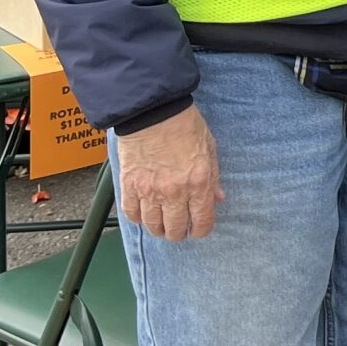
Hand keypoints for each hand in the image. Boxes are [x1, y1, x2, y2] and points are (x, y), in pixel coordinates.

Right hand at [115, 104, 223, 242]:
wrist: (153, 112)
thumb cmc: (185, 126)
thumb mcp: (209, 150)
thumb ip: (213, 178)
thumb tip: (217, 199)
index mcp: (199, 183)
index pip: (202, 221)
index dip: (202, 230)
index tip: (199, 229)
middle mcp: (174, 192)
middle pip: (176, 229)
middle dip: (180, 233)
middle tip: (180, 228)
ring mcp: (150, 190)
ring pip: (153, 226)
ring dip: (159, 228)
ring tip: (162, 223)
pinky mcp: (129, 185)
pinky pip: (132, 214)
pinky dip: (138, 218)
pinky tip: (144, 213)